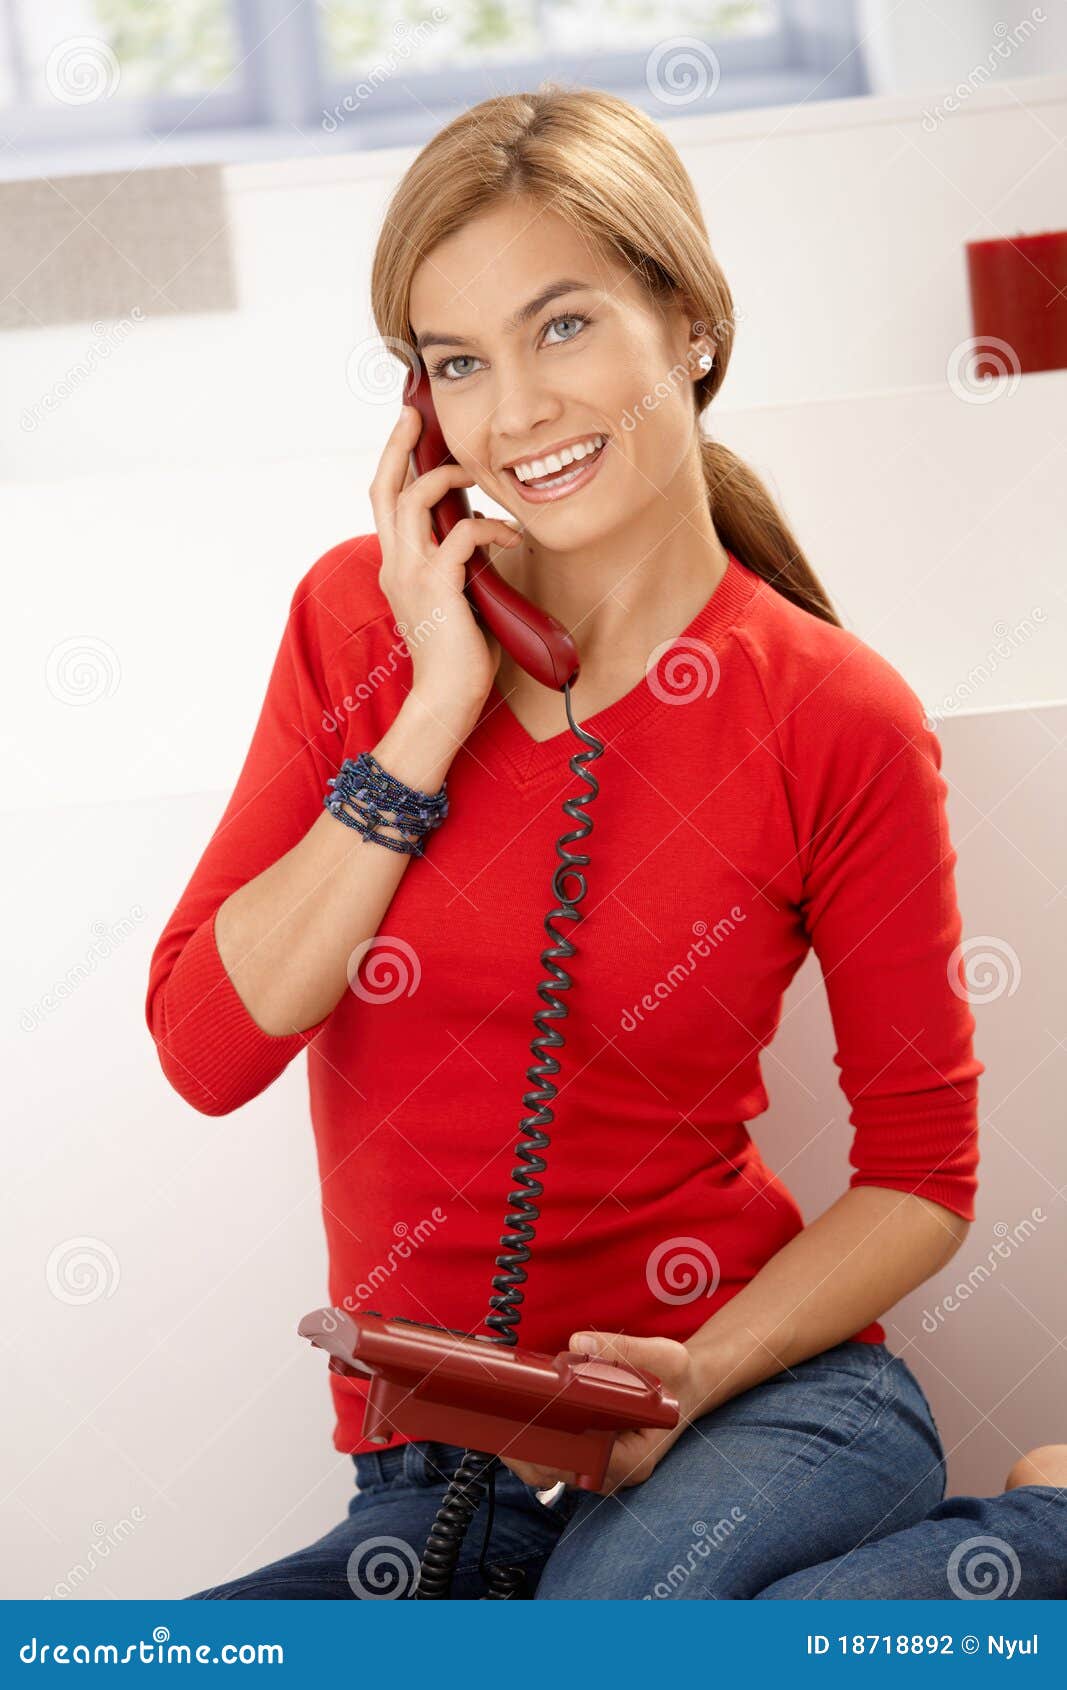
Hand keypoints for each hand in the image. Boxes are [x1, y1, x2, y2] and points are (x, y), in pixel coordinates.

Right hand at [369, 405, 521, 710]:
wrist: (447, 698)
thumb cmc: (459, 653)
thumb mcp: (454, 596)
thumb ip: (456, 563)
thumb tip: (477, 531)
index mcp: (397, 565)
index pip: (384, 501)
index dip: (392, 461)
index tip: (409, 430)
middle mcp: (395, 564)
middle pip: (385, 488)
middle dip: (400, 445)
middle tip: (418, 415)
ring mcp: (412, 574)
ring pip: (415, 499)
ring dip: (448, 477)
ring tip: (479, 475)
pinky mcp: (438, 586)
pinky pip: (462, 534)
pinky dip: (490, 527)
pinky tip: (512, 536)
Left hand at [498, 1330, 706, 1496]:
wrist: (688, 1384)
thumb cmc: (678, 1377)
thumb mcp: (662, 1357)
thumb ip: (624, 1349)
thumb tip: (579, 1346)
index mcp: (635, 1458)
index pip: (585, 1469)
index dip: (550, 1456)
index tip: (524, 1434)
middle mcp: (615, 1470)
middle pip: (560, 1475)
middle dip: (527, 1455)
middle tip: (500, 1428)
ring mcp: (601, 1465)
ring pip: (552, 1471)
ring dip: (526, 1450)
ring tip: (501, 1424)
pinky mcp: (590, 1452)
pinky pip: (556, 1456)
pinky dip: (535, 1441)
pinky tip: (518, 1420)